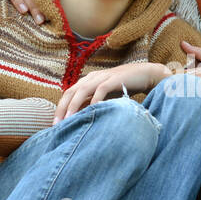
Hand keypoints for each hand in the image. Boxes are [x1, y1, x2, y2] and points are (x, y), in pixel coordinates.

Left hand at [55, 62, 169, 121]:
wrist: (144, 74)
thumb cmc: (124, 87)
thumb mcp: (105, 96)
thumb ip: (92, 103)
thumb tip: (79, 119)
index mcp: (87, 81)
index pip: (68, 94)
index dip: (60, 108)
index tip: (56, 124)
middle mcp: (92, 77)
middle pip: (71, 91)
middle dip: (62, 108)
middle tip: (57, 124)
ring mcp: (103, 77)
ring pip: (83, 90)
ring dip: (74, 105)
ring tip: (69, 119)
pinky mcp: (114, 79)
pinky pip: (101, 89)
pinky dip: (95, 100)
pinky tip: (92, 111)